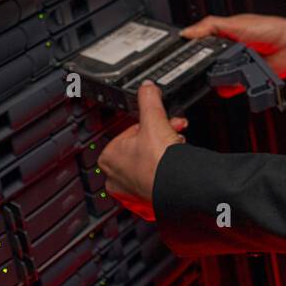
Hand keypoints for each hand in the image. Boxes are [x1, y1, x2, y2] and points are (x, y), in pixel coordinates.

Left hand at [96, 82, 187, 220]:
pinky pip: (154, 177)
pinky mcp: (145, 199)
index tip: (161, 122)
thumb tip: (147, 87)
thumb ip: (149, 99)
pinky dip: (165, 169)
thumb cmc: (159, 162)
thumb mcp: (154, 120)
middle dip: (159, 137)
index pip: (130, 131)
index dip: (149, 124)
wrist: (177, 186)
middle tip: (171, 132)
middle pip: (140, 146)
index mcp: (108, 157)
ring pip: (148, 161)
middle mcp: (114, 176)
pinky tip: (175, 164)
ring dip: (164, 151)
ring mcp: (129, 190)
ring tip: (177, 147)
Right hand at [181, 13, 285, 96]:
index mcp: (225, 36)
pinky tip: (232, 83)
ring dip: (218, 79)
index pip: (202, 45)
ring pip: (217, 79)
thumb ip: (211, 26)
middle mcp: (230, 53)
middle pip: (208, 65)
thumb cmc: (270, 29)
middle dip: (206, 67)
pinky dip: (228, 89)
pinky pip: (230, 90)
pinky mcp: (245, 81)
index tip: (185, 56)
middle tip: (207, 66)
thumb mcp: (236, 23)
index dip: (193, 51)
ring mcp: (238, 67)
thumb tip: (187, 32)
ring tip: (223, 73)